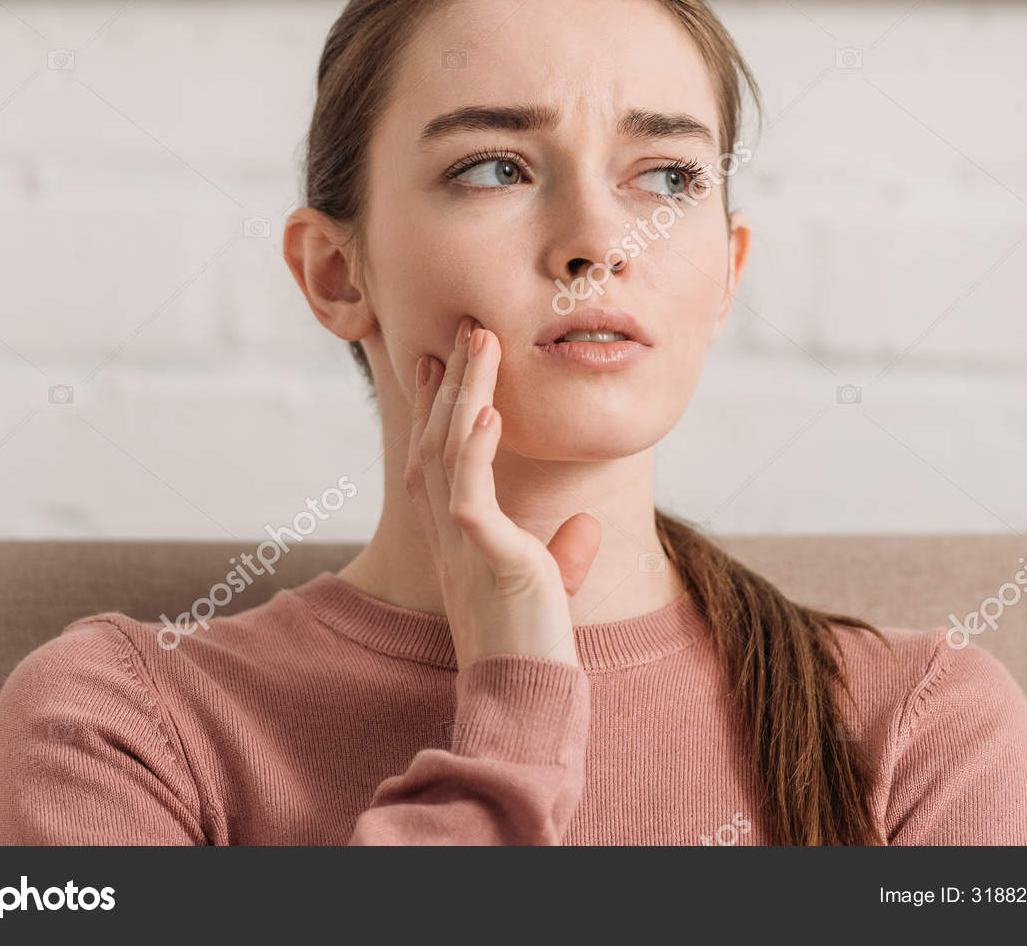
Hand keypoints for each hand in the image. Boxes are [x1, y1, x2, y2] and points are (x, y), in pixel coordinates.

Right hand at [404, 315, 600, 669]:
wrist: (525, 695)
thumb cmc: (534, 645)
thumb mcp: (549, 587)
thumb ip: (563, 552)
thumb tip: (589, 525)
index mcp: (458, 534)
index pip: (439, 456)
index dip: (440, 406)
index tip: (442, 362)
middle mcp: (447, 531)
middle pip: (436, 438)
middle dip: (451, 382)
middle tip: (464, 331)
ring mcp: (459, 541)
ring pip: (448, 449)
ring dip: (464, 392)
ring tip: (479, 343)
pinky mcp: (481, 554)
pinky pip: (469, 490)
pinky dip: (475, 447)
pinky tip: (490, 411)